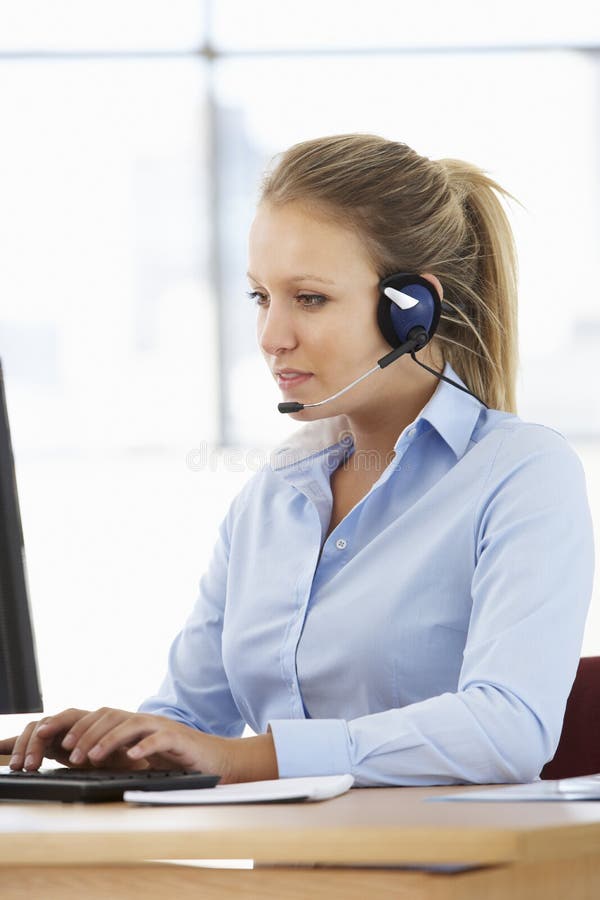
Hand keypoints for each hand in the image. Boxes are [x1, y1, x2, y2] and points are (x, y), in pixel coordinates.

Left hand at [0, 707, 278, 783]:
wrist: (217, 760)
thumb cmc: (179, 760)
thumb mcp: (144, 756)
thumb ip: (121, 752)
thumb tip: (87, 759)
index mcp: (135, 724)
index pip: (102, 717)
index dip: (80, 726)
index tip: (60, 743)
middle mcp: (147, 720)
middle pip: (112, 717)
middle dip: (87, 734)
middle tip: (71, 753)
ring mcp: (163, 727)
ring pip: (131, 725)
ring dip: (109, 740)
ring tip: (92, 757)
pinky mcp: (179, 739)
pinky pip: (159, 739)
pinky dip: (145, 746)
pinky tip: (132, 758)